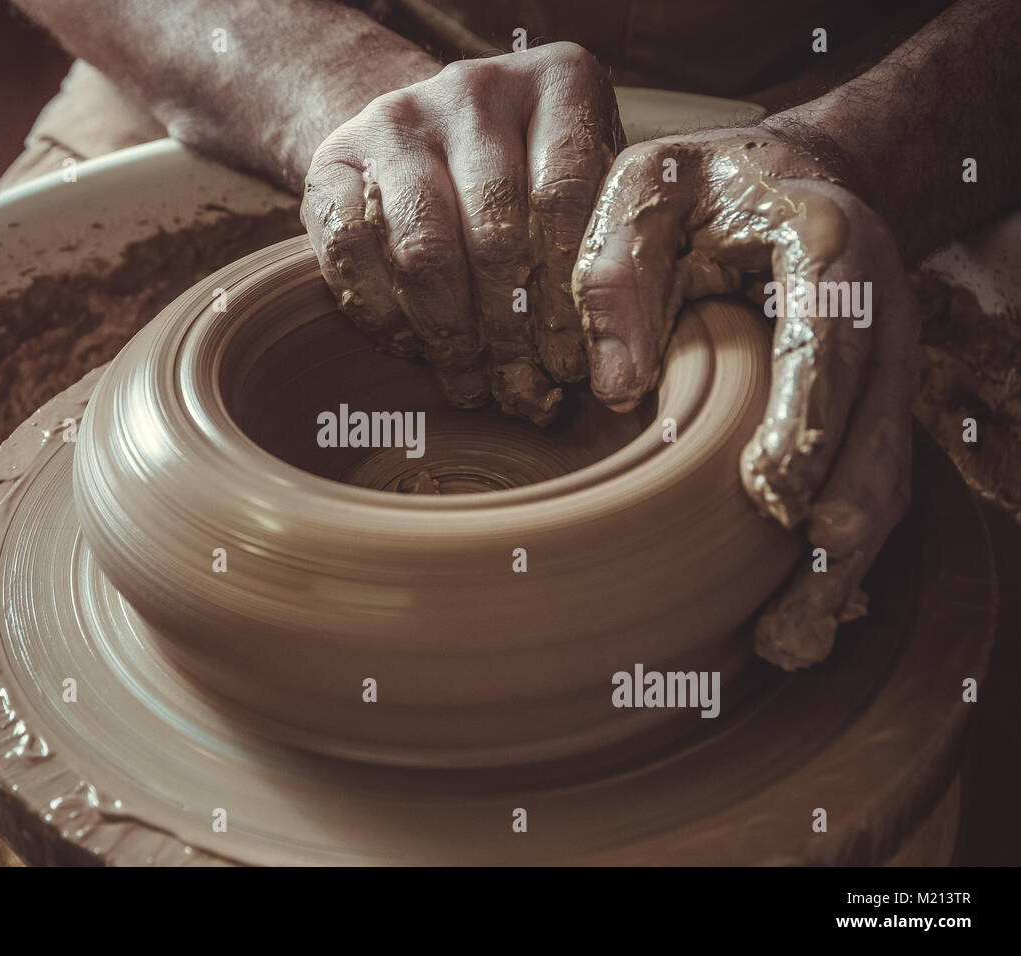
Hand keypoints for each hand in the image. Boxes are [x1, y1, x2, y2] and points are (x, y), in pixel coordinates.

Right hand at [301, 42, 623, 424]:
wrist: (423, 134)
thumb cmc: (528, 179)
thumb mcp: (585, 190)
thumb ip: (602, 250)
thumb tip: (617, 365)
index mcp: (559, 83)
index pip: (567, 198)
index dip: (567, 295)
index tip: (571, 365)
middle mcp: (477, 88)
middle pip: (495, 231)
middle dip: (509, 331)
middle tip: (520, 391)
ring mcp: (398, 118)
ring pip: (424, 249)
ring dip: (449, 333)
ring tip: (469, 383)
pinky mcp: (332, 159)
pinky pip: (352, 253)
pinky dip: (384, 316)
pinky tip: (414, 348)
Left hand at [571, 128, 919, 668]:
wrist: (795, 173)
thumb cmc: (708, 183)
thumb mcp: (649, 183)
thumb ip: (620, 262)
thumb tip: (616, 384)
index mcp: (828, 247)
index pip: (831, 342)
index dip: (809, 423)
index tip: (774, 501)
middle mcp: (878, 312)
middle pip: (876, 433)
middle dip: (836, 527)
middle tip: (787, 613)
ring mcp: (885, 364)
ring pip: (884, 474)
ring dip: (843, 564)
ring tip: (792, 641)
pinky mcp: (870, 402)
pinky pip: (872, 481)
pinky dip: (845, 549)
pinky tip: (809, 609)